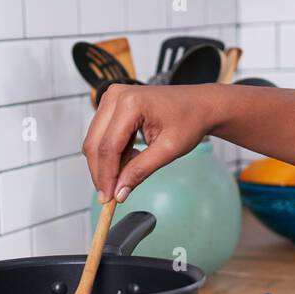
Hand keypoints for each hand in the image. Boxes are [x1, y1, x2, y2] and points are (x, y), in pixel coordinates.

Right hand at [80, 84, 219, 202]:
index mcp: (131, 102)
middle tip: (110, 195)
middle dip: (101, 173)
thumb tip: (119, 192)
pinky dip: (110, 154)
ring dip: (105, 164)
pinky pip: (101, 135)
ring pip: (94, 141)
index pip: (108, 147)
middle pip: (95, 143)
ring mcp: (111, 97)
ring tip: (128, 172)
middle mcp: (116, 95)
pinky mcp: (112, 104)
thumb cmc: (190, 120)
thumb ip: (141, 170)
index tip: (108, 199)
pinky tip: (129, 158)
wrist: (200, 104)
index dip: (106, 176)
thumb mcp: (168, 150)